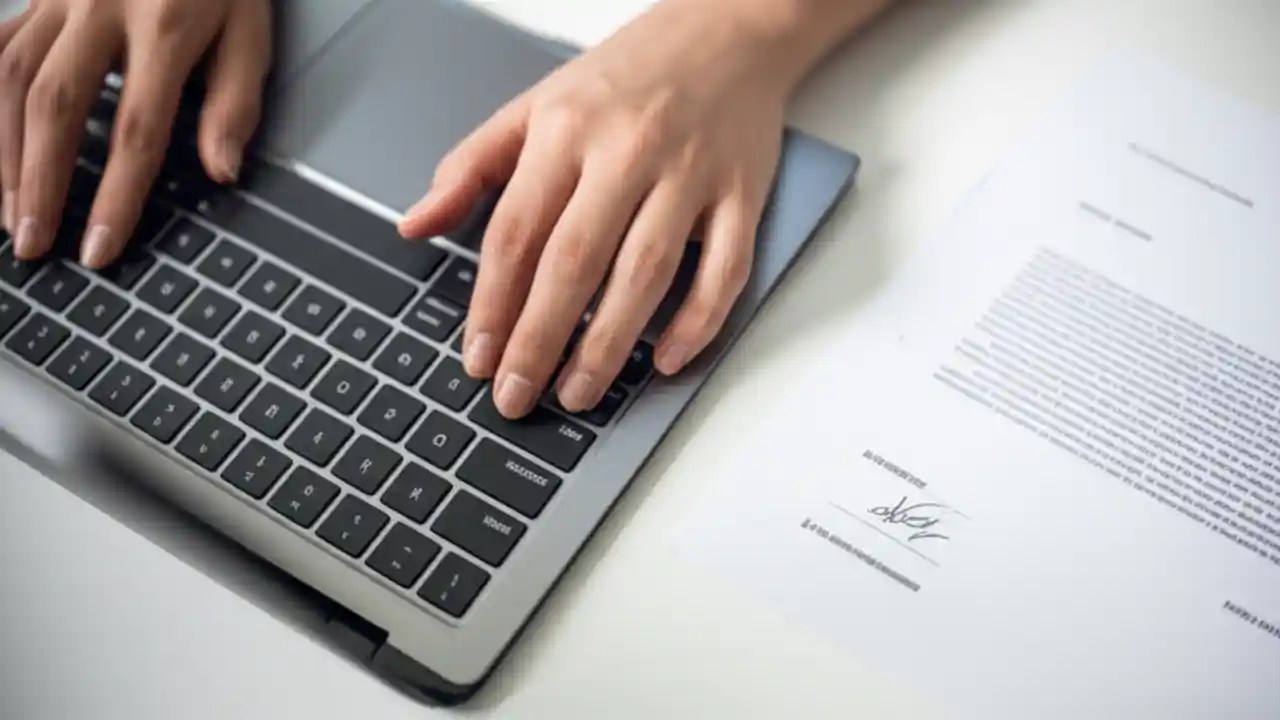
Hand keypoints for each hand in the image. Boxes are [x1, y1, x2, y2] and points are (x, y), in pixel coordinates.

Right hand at [0, 0, 270, 267]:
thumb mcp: (251, 33)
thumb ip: (235, 103)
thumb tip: (220, 171)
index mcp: (165, 26)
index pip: (138, 128)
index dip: (116, 195)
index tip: (100, 247)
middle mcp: (101, 8)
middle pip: (57, 105)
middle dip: (39, 182)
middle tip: (34, 244)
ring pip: (11, 78)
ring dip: (3, 153)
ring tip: (10, 215)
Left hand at [399, 1, 812, 419]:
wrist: (728, 28)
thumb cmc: (627, 75)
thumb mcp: (535, 104)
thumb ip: (471, 166)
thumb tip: (416, 224)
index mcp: (566, 129)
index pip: (516, 231)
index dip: (491, 302)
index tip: (477, 358)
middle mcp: (627, 151)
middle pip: (575, 260)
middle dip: (540, 338)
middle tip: (517, 396)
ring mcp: (689, 174)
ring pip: (645, 272)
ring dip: (608, 344)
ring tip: (578, 395)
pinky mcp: (742, 193)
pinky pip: (725, 270)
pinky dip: (698, 321)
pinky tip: (665, 360)